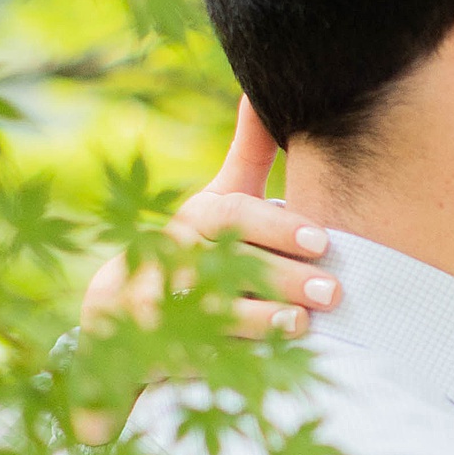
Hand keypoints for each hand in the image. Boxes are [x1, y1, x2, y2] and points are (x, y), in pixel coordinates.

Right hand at [79, 98, 341, 341]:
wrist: (120, 315)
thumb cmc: (191, 250)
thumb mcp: (215, 205)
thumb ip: (247, 157)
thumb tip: (264, 93)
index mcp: (190, 222)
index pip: (231, 215)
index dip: (278, 227)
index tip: (323, 242)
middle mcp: (168, 259)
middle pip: (225, 263)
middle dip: (281, 277)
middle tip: (333, 291)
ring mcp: (155, 307)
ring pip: (208, 310)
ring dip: (258, 318)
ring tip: (304, 324)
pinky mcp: (153, 351)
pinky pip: (192, 355)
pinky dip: (231, 357)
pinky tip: (270, 361)